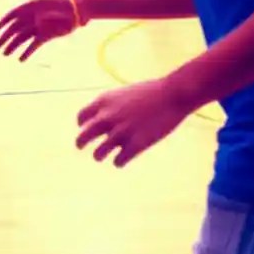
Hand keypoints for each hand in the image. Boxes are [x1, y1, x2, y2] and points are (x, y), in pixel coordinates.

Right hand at [0, 0, 79, 60]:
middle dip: (5, 37)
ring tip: (5, 54)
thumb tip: (38, 21)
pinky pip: (33, 45)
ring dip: (13, 46)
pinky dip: (27, 52)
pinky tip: (21, 59)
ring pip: (22, 38)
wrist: (79, 10)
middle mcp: (32, 17)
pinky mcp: (45, 36)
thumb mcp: (55, 6)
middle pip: (15, 28)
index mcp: (31, 7)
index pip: (14, 14)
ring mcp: (38, 27)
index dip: (4, 20)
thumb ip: (46, 13)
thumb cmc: (66, 5)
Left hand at [75, 78, 193, 166]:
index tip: (85, 128)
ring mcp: (121, 132)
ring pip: (99, 153)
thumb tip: (102, 120)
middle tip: (81, 146)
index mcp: (103, 102)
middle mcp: (107, 118)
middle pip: (83, 137)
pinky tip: (121, 160)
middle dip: (81, 143)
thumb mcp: (123, 93)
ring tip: (101, 156)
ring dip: (99, 155)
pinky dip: (118, 162)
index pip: (82, 117)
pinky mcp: (136, 144)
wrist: (172, 94)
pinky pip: (119, 161)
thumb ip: (111, 106)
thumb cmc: (152, 92)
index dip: (82, 124)